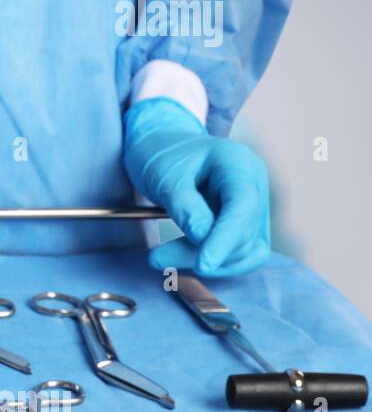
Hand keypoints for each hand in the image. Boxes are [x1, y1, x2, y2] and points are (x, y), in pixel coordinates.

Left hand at [122, 96, 269, 277]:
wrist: (162, 147)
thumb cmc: (162, 156)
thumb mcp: (164, 177)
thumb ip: (186, 207)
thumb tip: (204, 239)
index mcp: (237, 163)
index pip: (243, 205)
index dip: (226, 238)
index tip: (203, 264)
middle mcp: (254, 184)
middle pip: (243, 231)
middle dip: (203, 251)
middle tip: (157, 259)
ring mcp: (253, 205)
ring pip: (244, 249)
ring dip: (205, 260)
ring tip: (162, 257)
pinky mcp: (245, 224)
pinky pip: (240, 253)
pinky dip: (213, 261)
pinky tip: (181, 258)